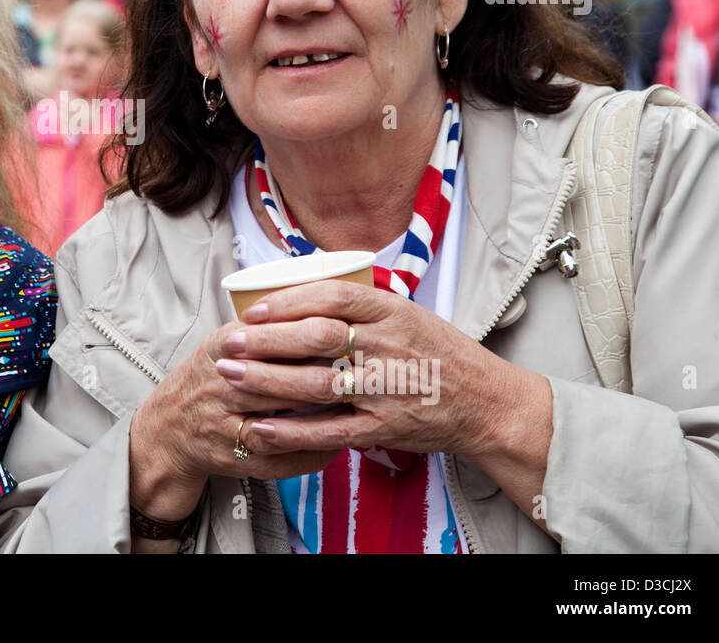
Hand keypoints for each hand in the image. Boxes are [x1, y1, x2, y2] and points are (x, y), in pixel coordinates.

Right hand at [129, 320, 340, 524]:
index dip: (311, 336)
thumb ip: (266, 326)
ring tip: (355, 410)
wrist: (170, 425)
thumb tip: (322, 302)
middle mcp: (220, 387)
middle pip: (280, 382)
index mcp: (221, 349)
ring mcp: (225, 426)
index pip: (269, 338)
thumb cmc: (212, 375)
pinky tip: (339, 443)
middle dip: (324, 378)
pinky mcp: (236, 459)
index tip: (346, 333)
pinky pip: (282, 460)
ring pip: (282, 424)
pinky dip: (313, 453)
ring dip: (321, 419)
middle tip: (361, 374)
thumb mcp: (226, 340)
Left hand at [218, 280, 550, 468]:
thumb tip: (302, 287)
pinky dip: (293, 431)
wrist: (488, 403)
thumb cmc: (440, 354)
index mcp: (393, 312)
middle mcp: (389, 347)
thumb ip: (361, 304)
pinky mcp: (384, 427)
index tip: (254, 308)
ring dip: (267, 382)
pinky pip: (330, 430)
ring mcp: (386, 390)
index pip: (334, 297)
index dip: (289, 301)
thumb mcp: (407, 314)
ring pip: (317, 384)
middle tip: (230, 341)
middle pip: (317, 339)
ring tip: (231, 376)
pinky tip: (262, 427)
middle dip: (266, 340)